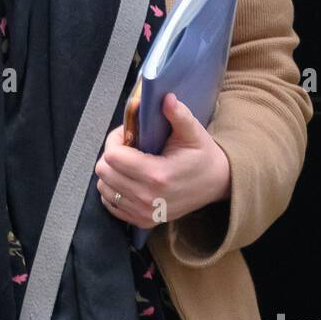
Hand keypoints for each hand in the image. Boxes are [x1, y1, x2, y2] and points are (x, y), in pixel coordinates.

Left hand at [94, 92, 230, 229]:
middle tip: (128, 146)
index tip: (128, 134)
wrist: (216, 184)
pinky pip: (111, 204)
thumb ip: (178, 114)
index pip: (112, 156)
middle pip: (104, 171)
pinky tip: (128, 179)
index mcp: (157, 175)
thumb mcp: (193, 131)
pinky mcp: (143, 221)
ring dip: (111, 172)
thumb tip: (167, 98)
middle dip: (111, 154)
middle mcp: (147, 198)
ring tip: (129, 162)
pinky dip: (114, 190)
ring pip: (104, 188)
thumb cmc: (202, 154)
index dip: (115, 140)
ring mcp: (143, 213)